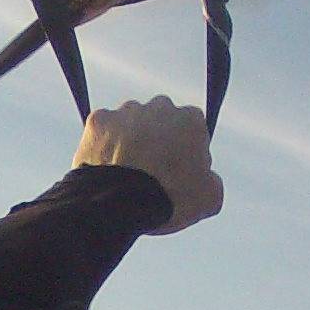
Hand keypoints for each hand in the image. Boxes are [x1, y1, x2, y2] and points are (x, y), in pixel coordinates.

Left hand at [73, 97, 221, 230]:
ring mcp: (127, 111)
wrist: (119, 203)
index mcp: (191, 119)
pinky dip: (104, 146)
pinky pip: (103, 131)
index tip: (179, 176)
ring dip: (130, 141)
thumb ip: (212, 180)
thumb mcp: (210, 198)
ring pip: (131, 124)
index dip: (188, 156)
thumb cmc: (169, 199)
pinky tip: (106, 168)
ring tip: (125, 175)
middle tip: (151, 174)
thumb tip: (207, 179)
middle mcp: (160, 106)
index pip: (193, 133)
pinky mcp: (98, 120)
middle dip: (158, 143)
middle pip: (162, 124)